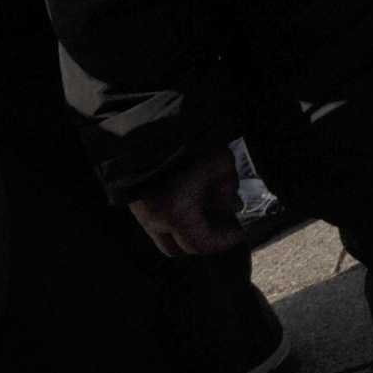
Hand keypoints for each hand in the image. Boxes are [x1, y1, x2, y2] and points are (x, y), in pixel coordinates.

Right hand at [129, 143, 244, 256]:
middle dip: (201, 242)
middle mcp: (154, 220)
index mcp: (176, 215)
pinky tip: (188, 201)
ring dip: (184, 231)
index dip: (224, 241)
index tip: (239, 231)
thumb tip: (231, 208)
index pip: (201, 245)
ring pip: (163, 236)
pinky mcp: (133, 201)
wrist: (152, 124)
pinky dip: (171, 220)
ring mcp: (140, 212)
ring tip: (206, 213)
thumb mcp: (220, 167)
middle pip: (177, 249)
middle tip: (221, 226)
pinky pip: (154, 221)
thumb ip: (227, 193)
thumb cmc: (192, 145)